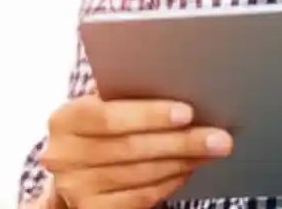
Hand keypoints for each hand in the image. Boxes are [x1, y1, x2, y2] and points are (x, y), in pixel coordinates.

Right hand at [40, 94, 233, 208]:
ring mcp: (75, 188)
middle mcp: (63, 156)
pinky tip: (188, 169)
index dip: (149, 115)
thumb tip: (180, 83)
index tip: (188, 112)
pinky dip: (169, 183)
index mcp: (65, 120)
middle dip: (181, 142)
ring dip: (181, 162)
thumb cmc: (101, 130)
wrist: (77, 174)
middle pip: (130, 148)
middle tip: (219, 138)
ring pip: (140, 174)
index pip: (107, 116)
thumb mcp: (103, 106)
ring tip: (211, 151)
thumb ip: (126, 94)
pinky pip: (140, 197)